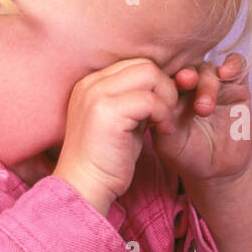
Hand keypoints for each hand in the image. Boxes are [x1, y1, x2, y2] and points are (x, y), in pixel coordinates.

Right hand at [51, 51, 249, 213]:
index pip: (134, 64)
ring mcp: (96, 94)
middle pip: (144, 64)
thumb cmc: (107, 160)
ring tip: (163, 123)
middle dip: (165, 87)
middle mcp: (90, 83)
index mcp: (91, 83)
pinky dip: (163, 114)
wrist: (85, 187)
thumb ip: (136, 100)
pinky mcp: (107, 111)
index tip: (161, 108)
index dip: (156, 83)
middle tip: (166, 114)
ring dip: (166, 98)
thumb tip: (164, 85)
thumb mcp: (122, 122)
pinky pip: (150, 99)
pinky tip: (161, 131)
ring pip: (150, 74)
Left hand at [149, 51, 251, 185]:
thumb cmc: (188, 156)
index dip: (165, 78)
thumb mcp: (167, 142)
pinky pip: (236, 65)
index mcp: (169, 93)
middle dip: (187, 74)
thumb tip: (152, 97)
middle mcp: (190, 86)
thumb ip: (158, 120)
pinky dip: (233, 64)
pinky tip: (227, 72)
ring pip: (210, 69)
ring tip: (205, 107)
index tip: (166, 88)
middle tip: (185, 81)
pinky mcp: (237, 87)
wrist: (219, 169)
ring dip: (208, 82)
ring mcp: (214, 84)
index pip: (165, 76)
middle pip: (187, 68)